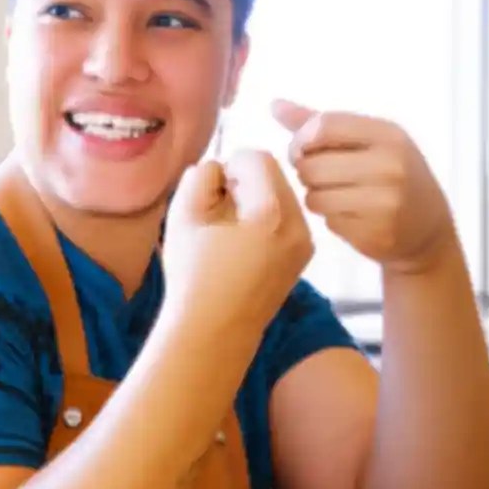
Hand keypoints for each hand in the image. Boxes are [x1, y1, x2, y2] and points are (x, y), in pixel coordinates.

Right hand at [161, 150, 314, 330]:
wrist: (213, 331)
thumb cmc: (193, 274)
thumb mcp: (184, 214)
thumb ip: (201, 175)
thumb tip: (220, 168)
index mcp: (271, 213)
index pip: (256, 157)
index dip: (227, 167)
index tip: (211, 195)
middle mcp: (298, 225)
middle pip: (274, 174)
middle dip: (243, 182)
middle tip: (217, 212)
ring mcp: (305, 243)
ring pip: (280, 194)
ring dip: (253, 200)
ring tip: (228, 230)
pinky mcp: (302, 256)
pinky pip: (285, 218)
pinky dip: (262, 219)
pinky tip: (241, 245)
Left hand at [272, 99, 456, 274]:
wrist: (428, 229)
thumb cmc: (389, 175)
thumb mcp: (367, 141)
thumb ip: (318, 123)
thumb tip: (274, 105)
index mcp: (388, 135)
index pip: (323, 125)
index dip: (301, 139)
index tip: (302, 150)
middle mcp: (390, 165)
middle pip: (311, 164)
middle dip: (306, 171)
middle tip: (321, 176)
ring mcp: (386, 201)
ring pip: (314, 195)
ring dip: (316, 196)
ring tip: (336, 194)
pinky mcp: (376, 232)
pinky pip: (328, 221)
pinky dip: (331, 218)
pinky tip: (351, 215)